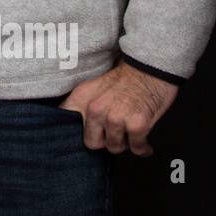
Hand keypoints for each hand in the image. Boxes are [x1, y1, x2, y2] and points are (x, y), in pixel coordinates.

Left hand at [59, 60, 177, 155]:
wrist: (150, 67)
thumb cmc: (125, 77)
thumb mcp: (94, 85)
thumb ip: (81, 104)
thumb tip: (72, 123)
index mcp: (82, 98)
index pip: (65, 121)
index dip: (71, 132)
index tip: (80, 136)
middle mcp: (96, 109)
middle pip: (92, 143)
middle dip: (104, 141)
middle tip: (114, 134)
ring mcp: (116, 118)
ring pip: (115, 147)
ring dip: (124, 143)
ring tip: (130, 133)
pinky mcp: (136, 125)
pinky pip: (136, 148)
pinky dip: (142, 148)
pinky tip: (144, 143)